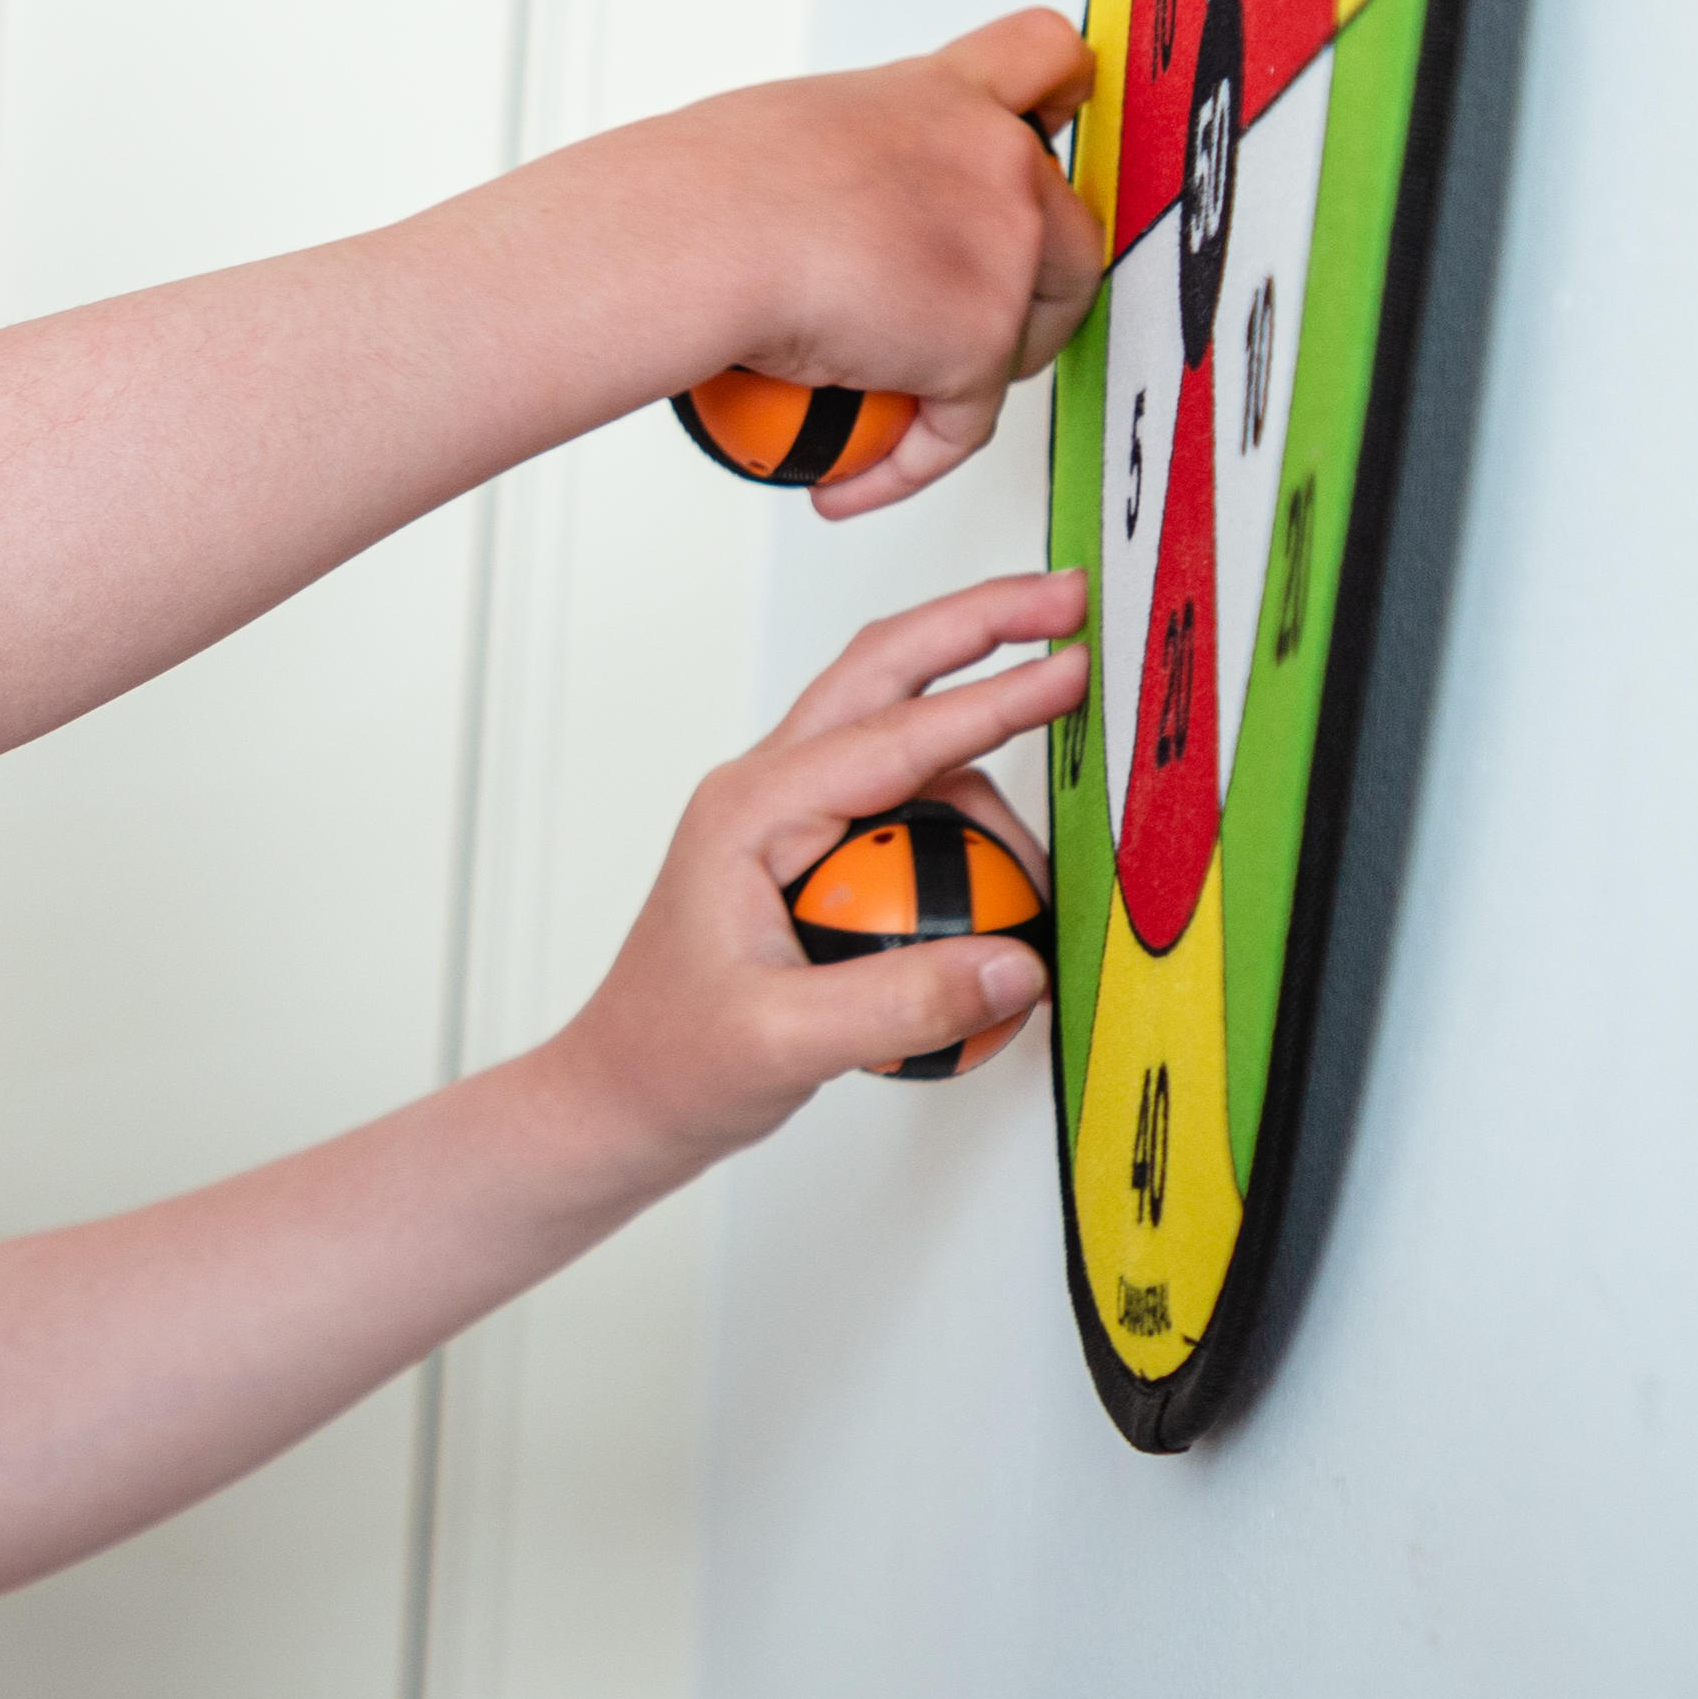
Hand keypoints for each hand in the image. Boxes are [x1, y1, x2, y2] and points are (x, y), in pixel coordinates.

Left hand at [543, 569, 1087, 1163]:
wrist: (624, 1096)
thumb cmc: (673, 1059)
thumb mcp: (785, 1043)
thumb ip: (904, 1004)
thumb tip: (1019, 965)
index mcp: (752, 809)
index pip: (894, 731)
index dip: (994, 695)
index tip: (1073, 664)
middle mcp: (769, 789)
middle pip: (886, 671)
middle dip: (978, 624)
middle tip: (1067, 602)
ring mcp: (791, 814)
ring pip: (903, 733)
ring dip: (983, 741)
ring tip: (1049, 827)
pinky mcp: (814, 849)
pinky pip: (907, 803)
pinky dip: (965, 816)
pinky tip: (1007, 880)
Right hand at [645, 8, 1103, 517]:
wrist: (706, 240)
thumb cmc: (708, 187)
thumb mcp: (790, 133)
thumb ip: (840, 164)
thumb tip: (803, 216)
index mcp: (939, 95)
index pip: (1041, 56)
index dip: (1062, 96)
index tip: (1055, 117)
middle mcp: (993, 158)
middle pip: (1070, 226)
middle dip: (1041, 285)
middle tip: (961, 320)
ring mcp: (1004, 250)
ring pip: (1030, 333)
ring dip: (984, 380)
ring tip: (913, 407)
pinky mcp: (980, 342)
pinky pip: (959, 429)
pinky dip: (905, 466)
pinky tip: (849, 481)